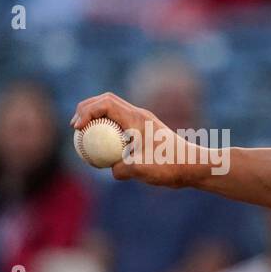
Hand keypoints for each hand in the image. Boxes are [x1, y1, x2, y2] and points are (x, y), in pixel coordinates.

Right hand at [71, 92, 202, 186]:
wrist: (195, 166)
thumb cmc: (173, 166)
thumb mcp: (144, 169)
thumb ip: (123, 169)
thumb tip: (111, 170)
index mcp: (137, 118)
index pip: (105, 103)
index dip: (87, 111)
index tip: (78, 128)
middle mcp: (139, 116)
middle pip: (105, 101)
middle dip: (86, 109)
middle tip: (75, 127)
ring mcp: (142, 123)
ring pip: (113, 112)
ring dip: (96, 118)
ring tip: (84, 135)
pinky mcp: (144, 133)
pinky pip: (119, 125)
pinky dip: (107, 130)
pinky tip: (102, 148)